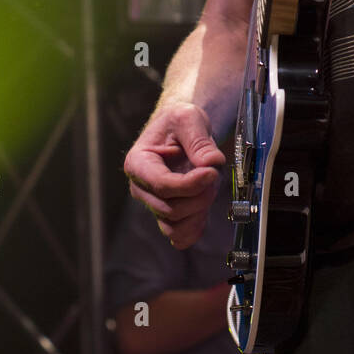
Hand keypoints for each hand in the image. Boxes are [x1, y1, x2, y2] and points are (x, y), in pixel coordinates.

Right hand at [124, 105, 225, 248]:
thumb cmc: (179, 123)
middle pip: (170, 209)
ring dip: (200, 211)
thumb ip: (199, 139)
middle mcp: (142, 188)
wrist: (182, 132)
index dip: (190, 184)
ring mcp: (154, 203)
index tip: (212, 172)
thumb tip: (210, 163)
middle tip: (215, 174)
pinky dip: (196, 227)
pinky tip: (205, 208)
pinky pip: (180, 235)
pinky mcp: (168, 215)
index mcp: (138, 163)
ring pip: (176, 225)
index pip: (162, 185)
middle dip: (200, 195)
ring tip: (210, 187)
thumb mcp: (189, 117)